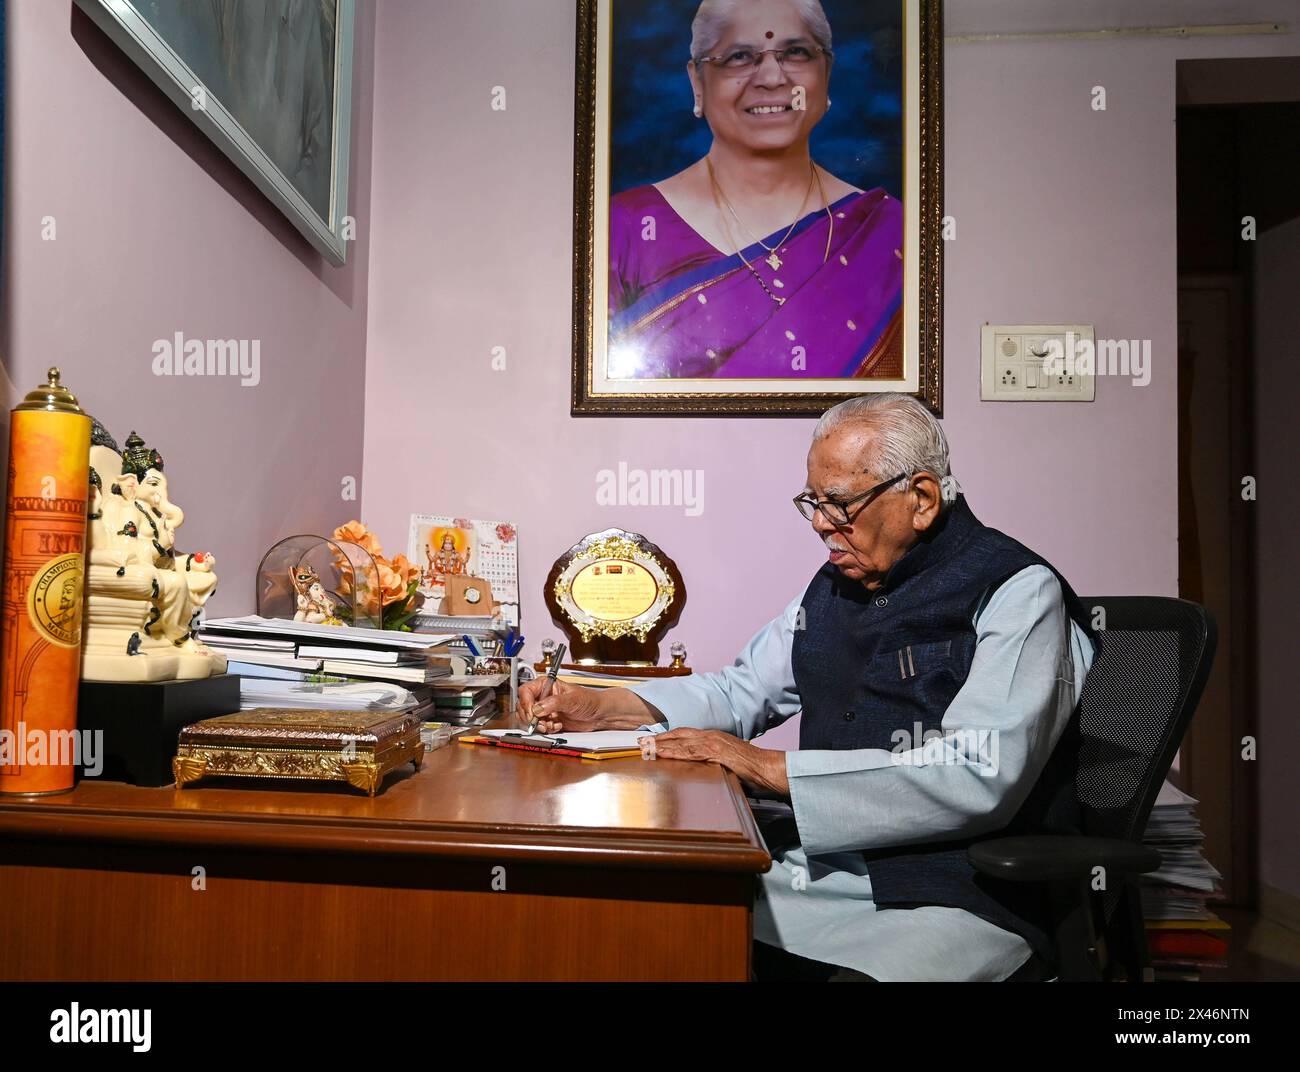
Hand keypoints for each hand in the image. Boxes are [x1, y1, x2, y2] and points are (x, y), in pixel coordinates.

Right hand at [516, 679, 607, 733]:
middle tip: (541, 723)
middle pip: (523, 707)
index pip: (526, 692)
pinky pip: (539, 727)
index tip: (532, 714)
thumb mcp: (572, 699)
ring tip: (551, 724)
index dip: (526, 703)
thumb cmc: (589, 700)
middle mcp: (543, 697)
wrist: (598, 714)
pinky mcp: (548, 721)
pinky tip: (557, 726)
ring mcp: (545, 710)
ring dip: (539, 725)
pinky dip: (546, 729)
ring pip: (529, 719)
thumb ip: (554, 703)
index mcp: (546, 685)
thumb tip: (537, 708)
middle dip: (531, 717)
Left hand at [643, 728, 788, 794]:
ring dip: (660, 744)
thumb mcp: (729, 761)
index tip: (653, 740)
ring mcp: (713, 743)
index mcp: (713, 737)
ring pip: (680, 742)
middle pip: (678, 735)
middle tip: (640, 742)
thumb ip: (714, 762)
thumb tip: (702, 769)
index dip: (668, 736)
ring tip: (644, 748)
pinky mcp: (715, 753)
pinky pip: (689, 752)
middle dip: (658, 738)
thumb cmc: (752, 768)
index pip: (685, 734)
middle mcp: (711, 736)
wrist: (767, 767)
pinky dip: (673, 752)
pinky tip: (661, 754)